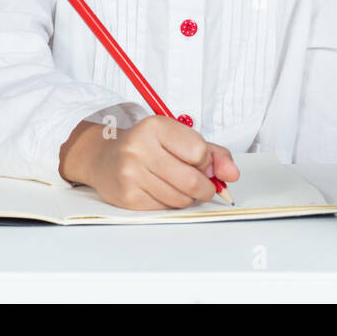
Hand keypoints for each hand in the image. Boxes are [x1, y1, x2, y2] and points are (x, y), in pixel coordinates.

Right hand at [78, 115, 240, 210]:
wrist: (104, 158)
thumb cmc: (147, 146)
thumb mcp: (179, 138)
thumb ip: (212, 153)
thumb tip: (232, 174)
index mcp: (155, 126)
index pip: (199, 151)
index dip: (206, 161)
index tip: (200, 161)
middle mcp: (139, 148)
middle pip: (193, 181)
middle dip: (205, 188)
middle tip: (203, 184)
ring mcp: (131, 174)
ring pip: (181, 199)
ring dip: (188, 197)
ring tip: (178, 185)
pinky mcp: (128, 197)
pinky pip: (165, 209)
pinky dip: (171, 204)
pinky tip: (161, 191)